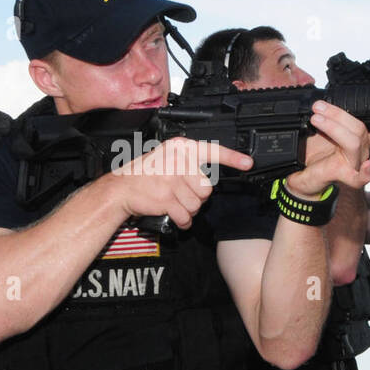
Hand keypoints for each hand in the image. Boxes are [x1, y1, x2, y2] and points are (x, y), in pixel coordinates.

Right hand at [108, 138, 252, 229]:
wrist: (121, 189)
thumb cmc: (145, 175)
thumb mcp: (167, 158)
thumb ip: (188, 163)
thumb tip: (209, 179)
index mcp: (181, 148)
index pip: (213, 150)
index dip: (233, 158)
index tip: (248, 163)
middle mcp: (179, 161)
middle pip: (207, 188)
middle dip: (196, 197)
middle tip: (180, 194)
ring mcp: (172, 179)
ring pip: (197, 204)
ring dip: (188, 209)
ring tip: (173, 202)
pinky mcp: (167, 197)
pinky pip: (186, 215)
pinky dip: (182, 221)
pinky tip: (174, 216)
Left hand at [285, 101, 369, 198]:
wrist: (303, 171)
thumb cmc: (314, 150)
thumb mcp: (319, 127)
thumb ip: (325, 113)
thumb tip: (319, 101)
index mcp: (357, 135)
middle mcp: (360, 149)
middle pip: (361, 128)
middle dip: (337, 114)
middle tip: (318, 107)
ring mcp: (354, 162)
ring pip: (355, 142)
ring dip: (333, 127)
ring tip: (316, 119)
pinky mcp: (345, 175)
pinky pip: (360, 178)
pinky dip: (366, 172)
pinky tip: (367, 165)